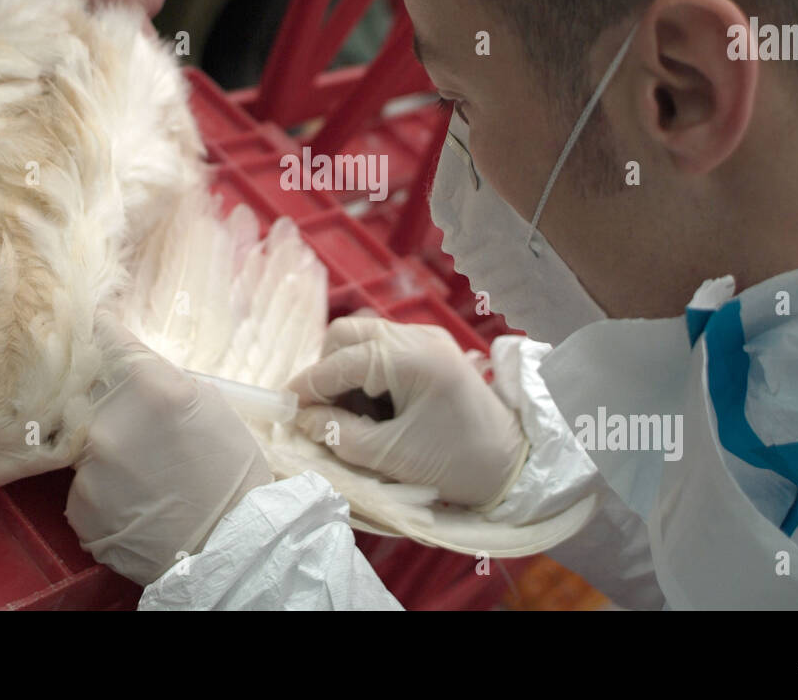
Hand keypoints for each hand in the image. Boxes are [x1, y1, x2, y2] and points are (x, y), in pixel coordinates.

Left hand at [66, 320, 272, 585]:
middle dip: (94, 391)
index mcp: (147, 386)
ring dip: (100, 447)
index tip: (84, 322)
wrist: (232, 547)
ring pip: (78, 441)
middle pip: (79, 388)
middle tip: (124, 410)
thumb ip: (156, 379)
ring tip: (140, 468)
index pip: (97, 334)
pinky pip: (79, 485)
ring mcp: (88, 470)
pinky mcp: (78, 510)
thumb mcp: (207, 404)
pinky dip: (100, 489)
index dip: (92, 327)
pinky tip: (132, 498)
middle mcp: (108, 423)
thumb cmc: (232, 471)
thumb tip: (121, 362)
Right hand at [288, 317, 527, 507]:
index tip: (284, 409)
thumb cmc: (456, 462)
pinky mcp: (433, 350)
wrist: (513, 464)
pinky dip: (368, 374)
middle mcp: (417, 336)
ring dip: (346, 372)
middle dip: (326, 370)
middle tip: (321, 412)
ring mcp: (427, 338)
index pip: (339, 362)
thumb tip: (302, 419)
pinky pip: (384, 349)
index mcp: (409, 357)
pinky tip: (375, 409)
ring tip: (352, 415)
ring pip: (363, 339)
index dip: (307, 386)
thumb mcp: (390, 456)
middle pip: (347, 334)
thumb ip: (338, 433)